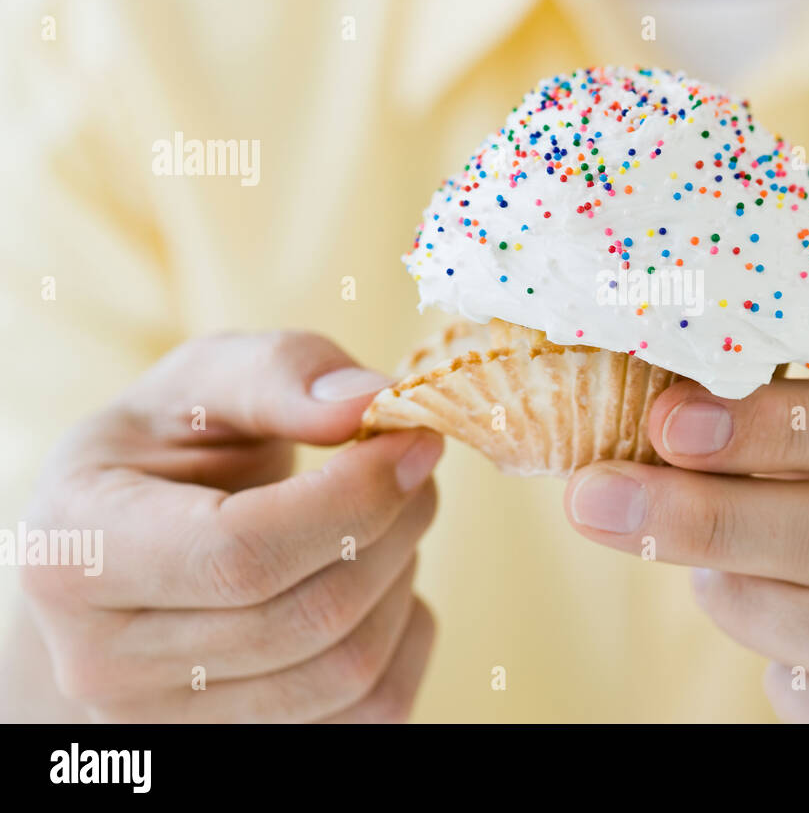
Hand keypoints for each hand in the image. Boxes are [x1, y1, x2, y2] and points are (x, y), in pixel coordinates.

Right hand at [13, 331, 441, 721]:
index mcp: (79, 552)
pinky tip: (378, 579)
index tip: (413, 438)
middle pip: (309, 616)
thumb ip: (282, 374)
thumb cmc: (173, 454)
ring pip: (350, 671)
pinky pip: (374, 710)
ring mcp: (169, 724)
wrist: (136, 549)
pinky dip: (406, 634)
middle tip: (414, 464)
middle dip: (393, 525)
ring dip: (403, 576)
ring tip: (390, 515)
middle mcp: (104, 662)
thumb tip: (371, 402)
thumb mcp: (205, 382)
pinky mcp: (240, 750)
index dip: (353, 496)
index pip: (240, 553)